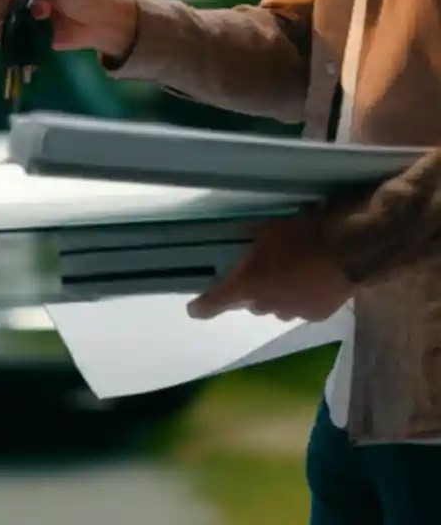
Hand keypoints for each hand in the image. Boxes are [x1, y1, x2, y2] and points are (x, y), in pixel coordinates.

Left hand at [187, 214, 353, 321]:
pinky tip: (314, 281)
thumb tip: (238, 235)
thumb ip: (249, 237)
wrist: (350, 248)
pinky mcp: (315, 316)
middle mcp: (263, 305)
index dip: (201, 308)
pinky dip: (303, 298)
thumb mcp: (269, 229)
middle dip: (253, 289)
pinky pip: (301, 309)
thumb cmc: (302, 234)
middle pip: (249, 302)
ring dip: (278, 294)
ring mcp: (290, 313)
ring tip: (294, 273)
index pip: (213, 304)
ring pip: (275, 306)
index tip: (194, 308)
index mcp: (245, 285)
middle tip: (264, 270)